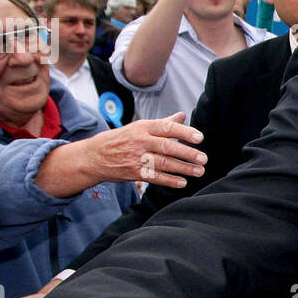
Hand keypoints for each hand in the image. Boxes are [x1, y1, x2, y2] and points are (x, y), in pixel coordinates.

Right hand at [83, 112, 206, 188]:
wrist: (94, 156)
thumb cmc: (122, 139)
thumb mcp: (140, 127)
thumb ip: (163, 123)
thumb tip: (182, 115)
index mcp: (143, 127)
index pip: (167, 128)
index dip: (184, 133)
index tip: (199, 138)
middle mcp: (140, 141)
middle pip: (167, 147)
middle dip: (187, 153)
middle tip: (203, 158)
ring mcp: (136, 158)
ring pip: (163, 163)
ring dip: (183, 168)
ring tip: (199, 171)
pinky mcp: (134, 173)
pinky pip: (154, 177)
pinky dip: (169, 180)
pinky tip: (182, 182)